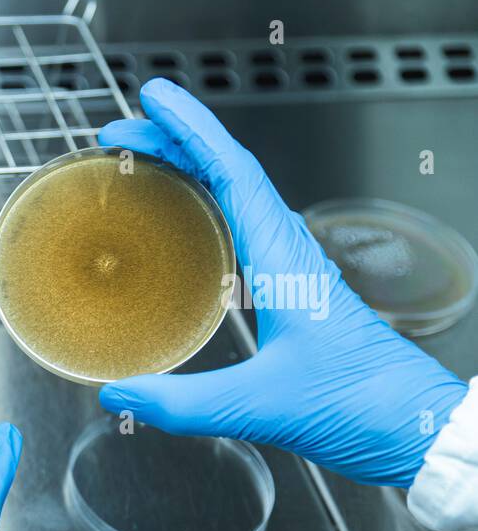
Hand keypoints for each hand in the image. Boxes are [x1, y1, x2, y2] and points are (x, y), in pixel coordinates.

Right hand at [96, 78, 466, 488]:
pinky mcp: (292, 294)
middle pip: (229, 173)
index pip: (234, 173)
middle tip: (120, 133)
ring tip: (144, 162)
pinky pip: (242, 230)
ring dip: (191, 169)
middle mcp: (290, 254)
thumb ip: (183, 403)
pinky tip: (185, 227)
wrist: (412, 430)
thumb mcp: (261, 407)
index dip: (190, 131)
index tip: (153, 100)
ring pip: (237, 197)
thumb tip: (117, 393)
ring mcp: (293, 271)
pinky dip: (207, 209)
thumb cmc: (358, 406)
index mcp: (286, 261)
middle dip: (174, 143)